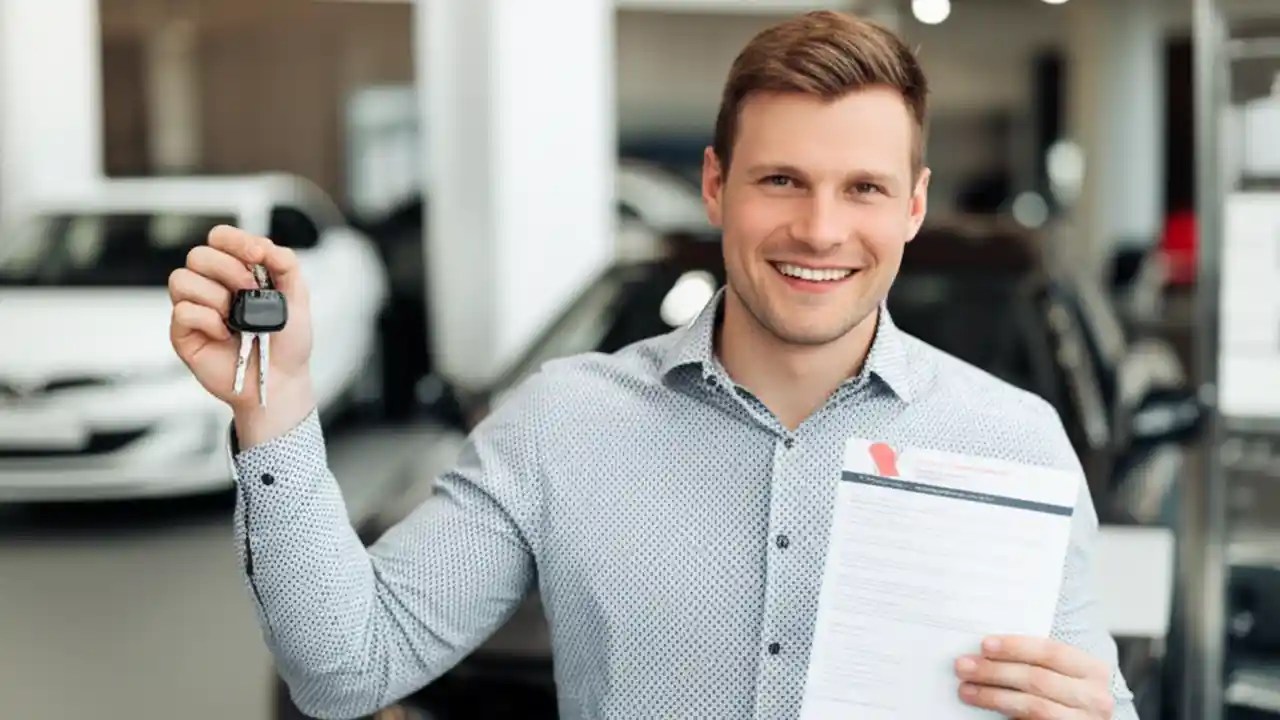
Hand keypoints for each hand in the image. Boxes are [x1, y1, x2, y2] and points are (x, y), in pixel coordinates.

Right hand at [168, 225, 313, 414]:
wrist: (280, 380)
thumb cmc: (287, 341)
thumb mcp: (297, 296)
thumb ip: (285, 263)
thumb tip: (264, 245)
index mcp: (237, 270)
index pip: (219, 237)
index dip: (234, 240)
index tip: (257, 256)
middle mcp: (212, 285)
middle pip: (198, 254)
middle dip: (228, 269)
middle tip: (250, 291)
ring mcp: (196, 307)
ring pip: (182, 279)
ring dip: (216, 296)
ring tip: (237, 317)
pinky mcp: (184, 332)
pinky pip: (183, 311)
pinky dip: (208, 321)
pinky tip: (225, 334)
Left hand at [955, 636, 1114, 718]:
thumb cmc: (1066, 691)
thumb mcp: (1061, 673)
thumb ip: (1036, 662)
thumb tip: (987, 650)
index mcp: (1093, 670)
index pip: (1051, 651)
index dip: (1016, 647)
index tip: (984, 644)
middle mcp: (1095, 697)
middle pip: (1037, 678)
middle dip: (995, 671)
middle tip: (963, 666)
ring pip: (1032, 706)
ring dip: (993, 696)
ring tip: (966, 689)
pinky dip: (1005, 715)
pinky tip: (985, 708)